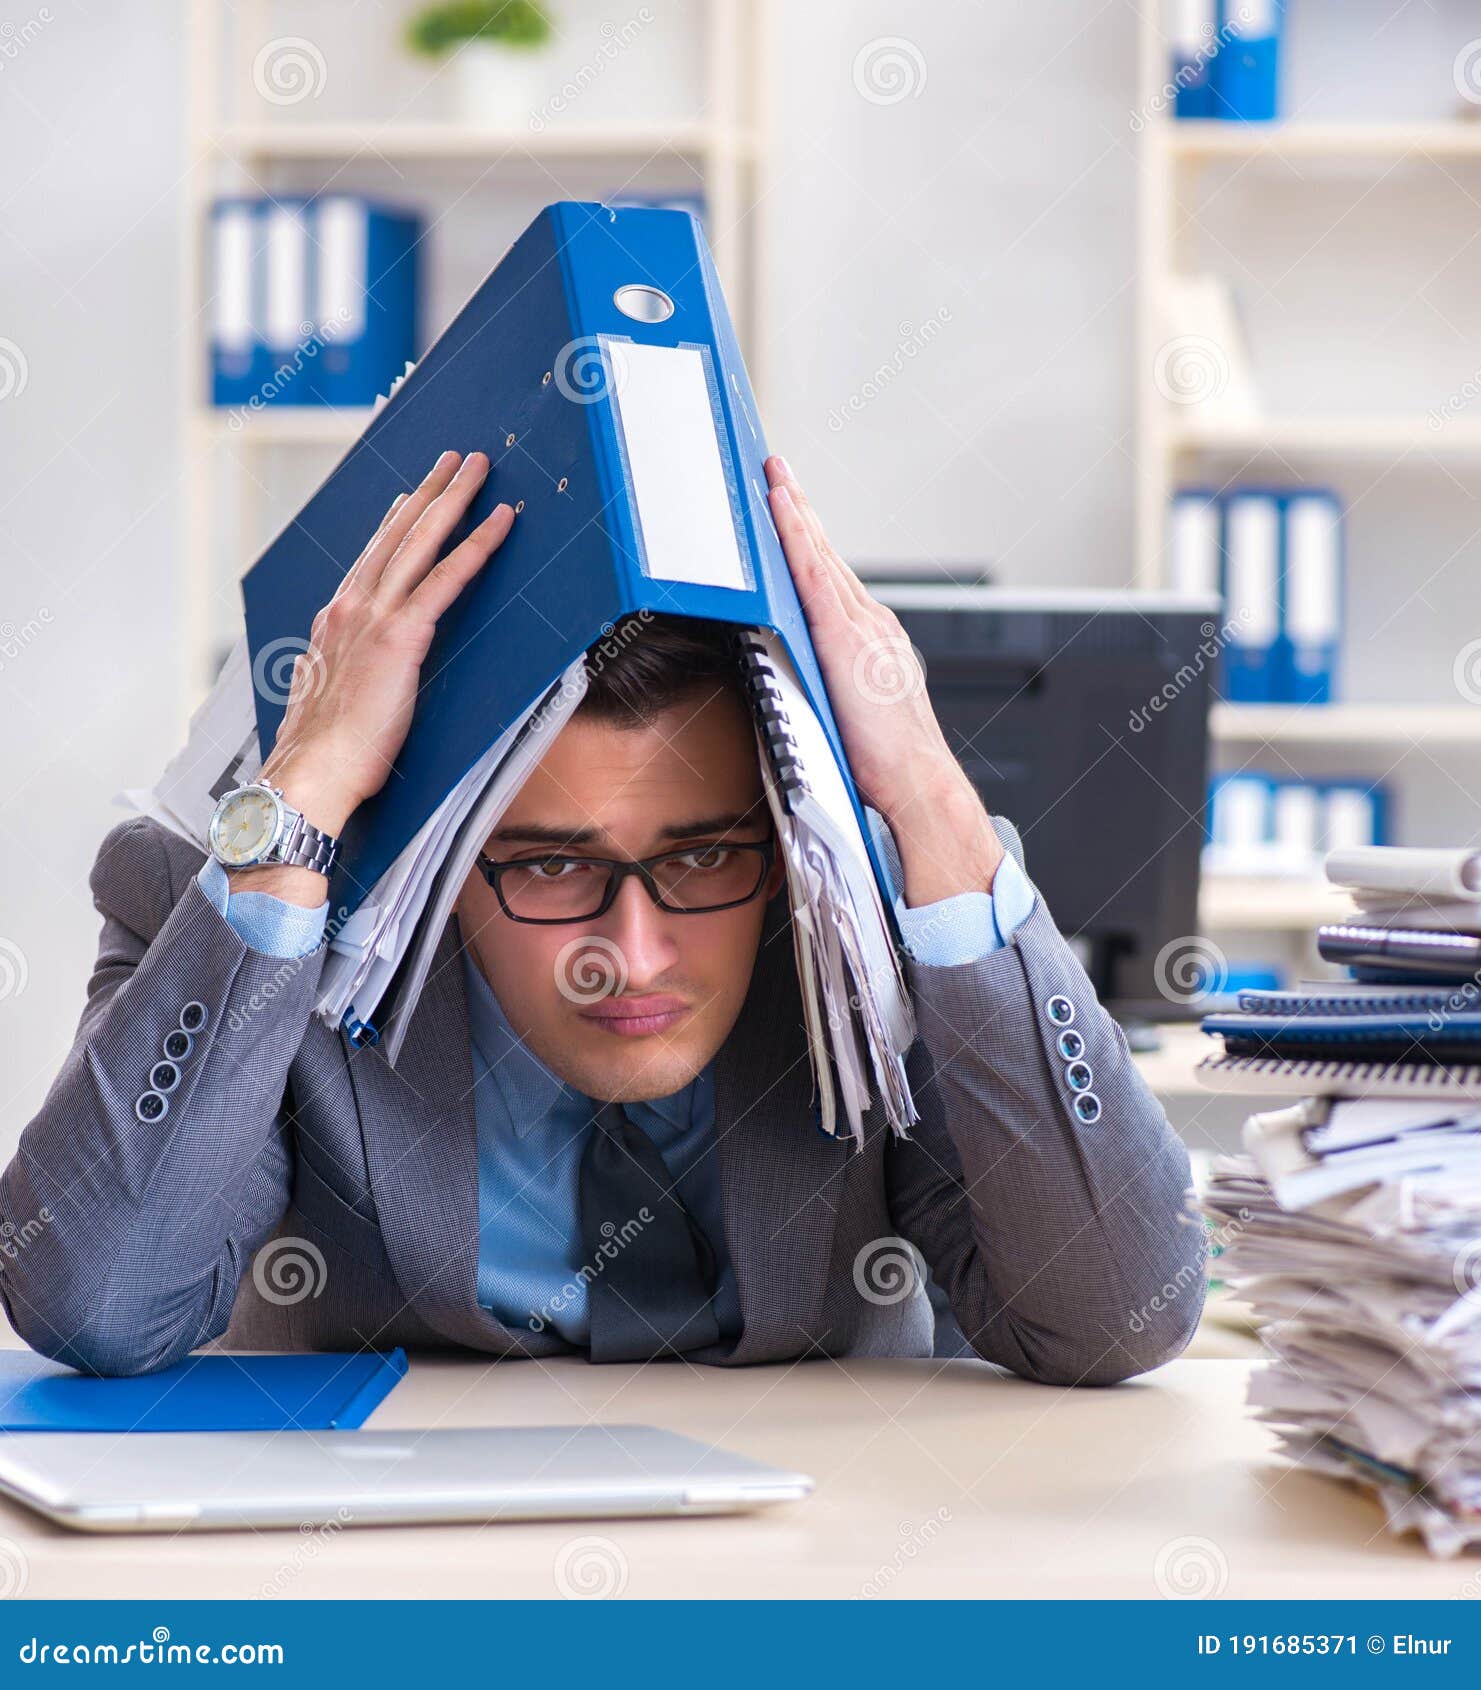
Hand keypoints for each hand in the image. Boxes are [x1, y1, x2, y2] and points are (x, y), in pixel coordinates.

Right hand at [241, 451, 513, 903]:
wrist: (311, 773)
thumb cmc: (324, 753)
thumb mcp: (333, 697)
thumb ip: (347, 670)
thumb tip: (359, 669)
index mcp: (334, 620)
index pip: (371, 557)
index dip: (396, 521)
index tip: (411, 495)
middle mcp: (349, 605)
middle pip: (397, 533)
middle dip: (430, 490)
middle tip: (456, 459)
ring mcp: (372, 616)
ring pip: (421, 540)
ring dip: (454, 499)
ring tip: (478, 469)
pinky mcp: (400, 635)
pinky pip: (447, 578)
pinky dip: (477, 546)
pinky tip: (501, 523)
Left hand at [764, 455, 1003, 903]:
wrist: (917, 781)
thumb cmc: (888, 766)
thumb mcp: (857, 715)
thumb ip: (834, 690)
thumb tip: (802, 690)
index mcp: (873, 641)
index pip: (834, 581)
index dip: (812, 543)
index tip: (793, 512)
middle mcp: (871, 623)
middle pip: (827, 555)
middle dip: (801, 511)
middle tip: (776, 473)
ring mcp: (861, 625)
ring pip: (819, 554)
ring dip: (794, 510)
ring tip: (772, 476)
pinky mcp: (845, 634)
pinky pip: (812, 572)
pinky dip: (796, 535)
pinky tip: (781, 508)